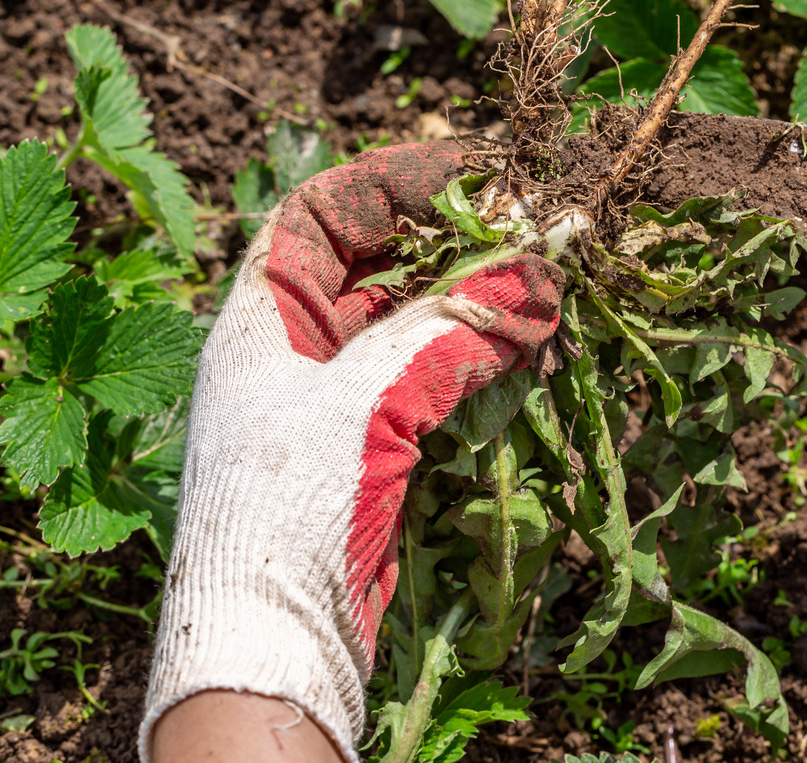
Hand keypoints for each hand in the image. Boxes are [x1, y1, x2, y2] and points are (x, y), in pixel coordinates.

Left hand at [140, 143, 563, 760]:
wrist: (275, 633)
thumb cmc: (289, 504)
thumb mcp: (367, 397)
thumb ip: (454, 328)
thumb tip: (539, 270)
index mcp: (262, 314)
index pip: (325, 210)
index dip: (396, 179)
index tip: (476, 172)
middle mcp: (293, 344)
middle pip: (379, 259)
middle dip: (455, 241)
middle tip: (530, 229)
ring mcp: (333, 395)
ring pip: (414, 319)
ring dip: (478, 301)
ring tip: (544, 290)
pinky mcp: (371, 442)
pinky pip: (431, 376)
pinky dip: (480, 358)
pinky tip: (531, 350)